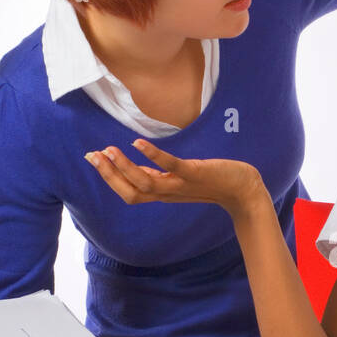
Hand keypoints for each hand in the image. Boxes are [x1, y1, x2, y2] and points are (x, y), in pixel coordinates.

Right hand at [84, 140, 267, 219]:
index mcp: (162, 192)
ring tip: (109, 151)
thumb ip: (159, 174)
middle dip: (109, 175)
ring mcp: (181, 185)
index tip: (92, 158)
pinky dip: (153, 156)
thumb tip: (137, 163)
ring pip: (146, 183)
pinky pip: (171, 166)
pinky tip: (137, 143)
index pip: (128, 191)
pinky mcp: (195, 174)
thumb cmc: (211, 181)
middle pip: (131, 192)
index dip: (109, 178)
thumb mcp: (179, 179)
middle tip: (92, 156)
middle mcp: (168, 192)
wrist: (243, 190)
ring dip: (125, 167)